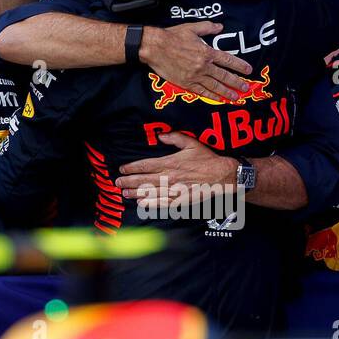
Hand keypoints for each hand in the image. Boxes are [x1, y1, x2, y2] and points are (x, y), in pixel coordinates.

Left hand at [116, 132, 235, 208]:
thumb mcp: (191, 143)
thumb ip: (174, 138)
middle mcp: (169, 177)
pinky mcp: (180, 200)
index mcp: (170, 163)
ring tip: (124, 194)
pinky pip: (162, 203)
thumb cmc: (206, 158)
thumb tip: (160, 135)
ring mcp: (174, 190)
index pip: (145, 165)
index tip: (122, 169)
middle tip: (117, 183)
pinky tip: (141, 204)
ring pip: (150, 192)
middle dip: (128, 182)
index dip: (132, 168)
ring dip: (135, 193)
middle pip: (143, 180)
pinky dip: (150, 204)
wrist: (221, 175)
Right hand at [141, 22, 252, 100]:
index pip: (227, 60)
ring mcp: (195, 76)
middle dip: (237, 82)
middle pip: (224, 76)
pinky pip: (202, 91)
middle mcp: (203, 66)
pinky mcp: (186, 83)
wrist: (155, 47)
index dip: (239, 66)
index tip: (248, 70)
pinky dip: (211, 96)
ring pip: (215, 86)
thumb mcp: (192, 27)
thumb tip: (220, 26)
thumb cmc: (172, 36)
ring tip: (236, 97)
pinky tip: (219, 99)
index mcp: (206, 52)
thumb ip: (208, 27)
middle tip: (246, 88)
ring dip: (227, 92)